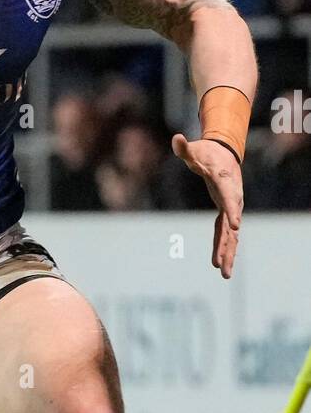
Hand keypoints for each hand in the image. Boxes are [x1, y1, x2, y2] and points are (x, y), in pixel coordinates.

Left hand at [171, 134, 243, 278]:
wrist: (224, 154)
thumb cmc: (207, 152)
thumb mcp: (195, 150)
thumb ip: (185, 148)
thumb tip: (176, 138)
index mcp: (226, 181)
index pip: (230, 197)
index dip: (233, 211)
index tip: (236, 226)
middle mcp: (233, 197)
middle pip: (232, 224)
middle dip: (228, 245)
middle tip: (223, 264)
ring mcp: (231, 207)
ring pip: (231, 234)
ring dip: (227, 254)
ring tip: (224, 274)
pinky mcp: (226, 213)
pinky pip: (225, 233)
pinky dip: (223, 247)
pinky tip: (219, 264)